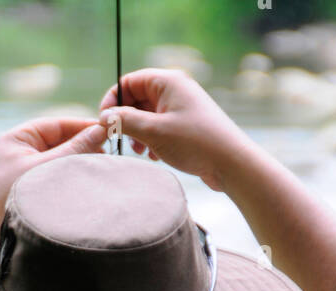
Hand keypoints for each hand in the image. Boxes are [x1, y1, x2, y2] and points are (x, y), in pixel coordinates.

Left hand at [0, 115, 107, 235]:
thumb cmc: (14, 201)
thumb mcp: (47, 169)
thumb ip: (75, 148)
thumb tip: (101, 130)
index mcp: (17, 139)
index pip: (56, 125)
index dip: (82, 126)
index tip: (107, 129)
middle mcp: (20, 151)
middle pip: (60, 141)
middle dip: (83, 146)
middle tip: (108, 152)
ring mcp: (26, 171)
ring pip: (60, 159)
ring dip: (79, 162)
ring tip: (101, 168)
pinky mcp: (32, 188)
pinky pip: (56, 175)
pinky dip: (71, 176)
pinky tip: (87, 181)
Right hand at [98, 69, 252, 192]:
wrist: (231, 163)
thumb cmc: (195, 143)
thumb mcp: (153, 132)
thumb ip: (125, 122)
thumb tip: (104, 118)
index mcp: (167, 81)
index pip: (129, 82)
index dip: (113, 101)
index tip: (105, 123)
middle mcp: (175, 90)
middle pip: (138, 99)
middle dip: (127, 121)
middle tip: (124, 142)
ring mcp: (182, 107)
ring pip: (149, 115)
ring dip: (139, 133)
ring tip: (142, 151)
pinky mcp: (188, 125)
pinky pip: (161, 127)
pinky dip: (153, 140)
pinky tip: (155, 156)